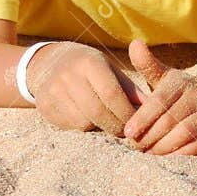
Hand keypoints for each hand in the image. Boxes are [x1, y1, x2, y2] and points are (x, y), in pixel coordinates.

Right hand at [25, 41, 140, 136]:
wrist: (49, 64)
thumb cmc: (90, 67)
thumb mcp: (111, 69)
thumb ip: (130, 88)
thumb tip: (152, 107)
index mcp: (90, 63)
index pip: (112, 94)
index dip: (127, 112)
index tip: (137, 122)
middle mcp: (69, 76)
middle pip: (98, 111)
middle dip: (116, 125)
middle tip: (127, 131)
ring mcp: (53, 92)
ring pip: (84, 122)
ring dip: (101, 127)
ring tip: (110, 123)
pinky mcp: (44, 107)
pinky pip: (71, 126)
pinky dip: (85, 127)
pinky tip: (91, 120)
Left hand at [122, 40, 196, 155]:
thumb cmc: (182, 89)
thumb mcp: (166, 75)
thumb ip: (148, 64)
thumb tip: (134, 44)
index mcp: (180, 82)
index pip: (159, 102)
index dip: (143, 118)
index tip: (128, 132)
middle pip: (169, 121)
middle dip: (149, 137)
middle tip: (135, 147)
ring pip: (184, 133)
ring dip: (163, 147)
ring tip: (148, 153)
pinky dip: (180, 153)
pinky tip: (166, 156)